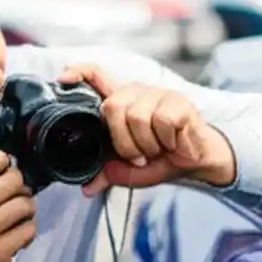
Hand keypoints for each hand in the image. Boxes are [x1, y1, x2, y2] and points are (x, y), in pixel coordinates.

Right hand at [0, 150, 35, 261]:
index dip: (0, 160)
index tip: (3, 164)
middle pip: (10, 182)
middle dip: (18, 183)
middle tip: (15, 189)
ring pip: (23, 205)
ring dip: (27, 205)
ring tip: (20, 210)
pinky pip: (28, 229)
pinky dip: (28, 228)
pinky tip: (18, 231)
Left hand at [58, 63, 236, 196]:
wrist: (196, 163)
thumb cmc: (161, 159)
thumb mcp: (130, 171)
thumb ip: (108, 174)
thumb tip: (86, 188)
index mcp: (122, 103)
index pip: (96, 75)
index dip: (80, 73)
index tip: (64, 78)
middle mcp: (137, 93)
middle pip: (112, 106)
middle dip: (123, 141)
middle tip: (140, 155)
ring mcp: (158, 94)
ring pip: (137, 116)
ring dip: (147, 144)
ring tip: (159, 149)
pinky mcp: (179, 101)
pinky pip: (162, 121)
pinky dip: (167, 140)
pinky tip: (174, 143)